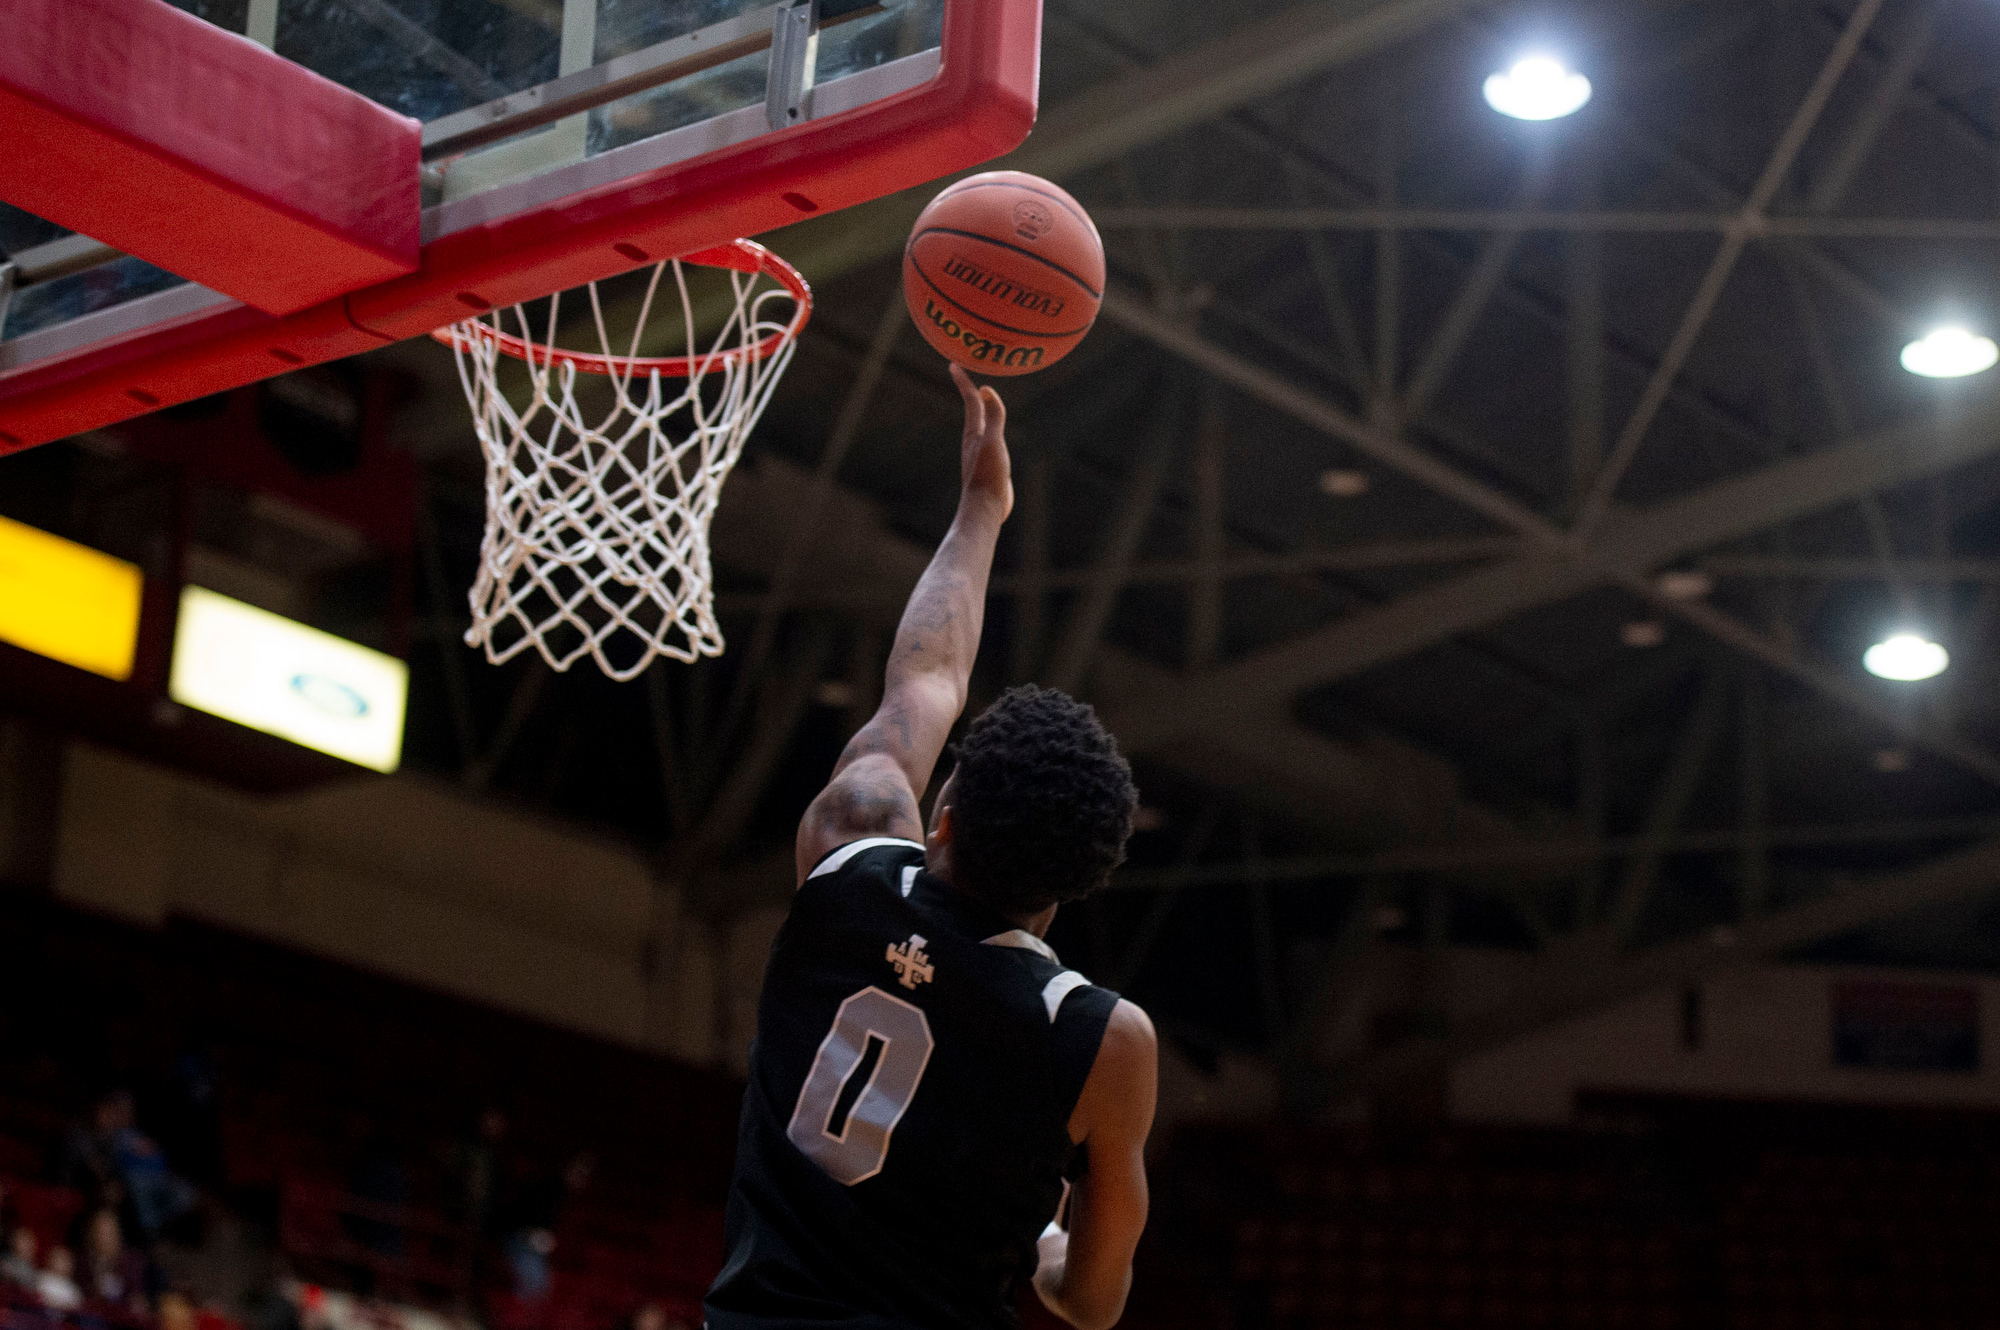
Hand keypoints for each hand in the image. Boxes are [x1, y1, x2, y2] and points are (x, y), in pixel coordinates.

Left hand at [951, 364, 1012, 520]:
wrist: (986, 508)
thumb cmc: (989, 475)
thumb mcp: (993, 442)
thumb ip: (993, 416)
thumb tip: (987, 390)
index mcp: (973, 432)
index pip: (970, 401)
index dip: (963, 382)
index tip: (954, 364)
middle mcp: (974, 440)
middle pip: (972, 410)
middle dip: (970, 392)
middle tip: (966, 375)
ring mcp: (980, 453)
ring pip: (980, 425)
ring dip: (980, 410)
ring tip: (981, 400)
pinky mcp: (988, 465)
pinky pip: (989, 438)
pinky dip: (991, 426)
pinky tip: (993, 433)